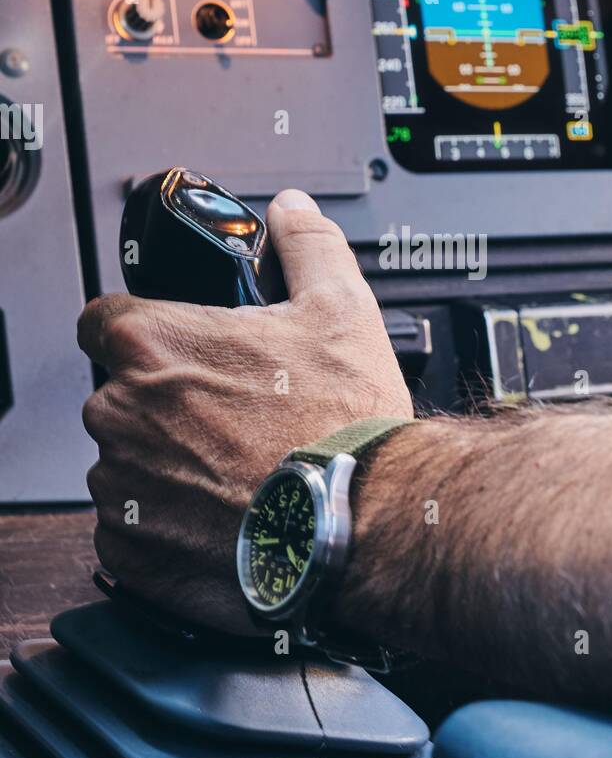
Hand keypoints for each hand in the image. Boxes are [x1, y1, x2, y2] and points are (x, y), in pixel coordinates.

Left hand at [78, 190, 411, 633]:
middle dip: (166, 403)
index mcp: (153, 344)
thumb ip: (306, 245)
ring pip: (126, 462)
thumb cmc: (342, 424)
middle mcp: (121, 412)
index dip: (146, 333)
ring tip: (234, 469)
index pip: (105, 320)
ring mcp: (121, 485)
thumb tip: (292, 210)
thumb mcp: (341, 309)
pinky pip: (132, 528)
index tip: (183, 353)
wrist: (361, 524)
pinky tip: (223, 515)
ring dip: (166, 464)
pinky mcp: (131, 547)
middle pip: (120, 394)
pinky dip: (168, 525)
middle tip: (230, 416)